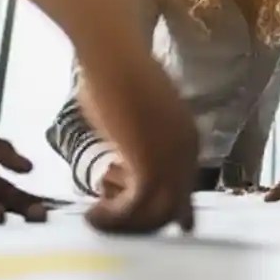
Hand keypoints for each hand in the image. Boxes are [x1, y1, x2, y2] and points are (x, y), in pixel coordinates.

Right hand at [76, 56, 197, 233]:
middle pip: (174, 207)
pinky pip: (134, 209)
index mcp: (187, 137)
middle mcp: (186, 153)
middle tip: (110, 214)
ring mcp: (171, 161)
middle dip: (144, 221)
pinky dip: (112, 218)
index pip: (186, 187)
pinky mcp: (149, 167)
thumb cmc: (117, 75)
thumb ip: (141, 137)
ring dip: (125, 223)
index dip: (168, 207)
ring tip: (97, 215)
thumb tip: (126, 157)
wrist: (115, 57)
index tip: (156, 214)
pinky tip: (92, 214)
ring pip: (157, 215)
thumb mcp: (139, 112)